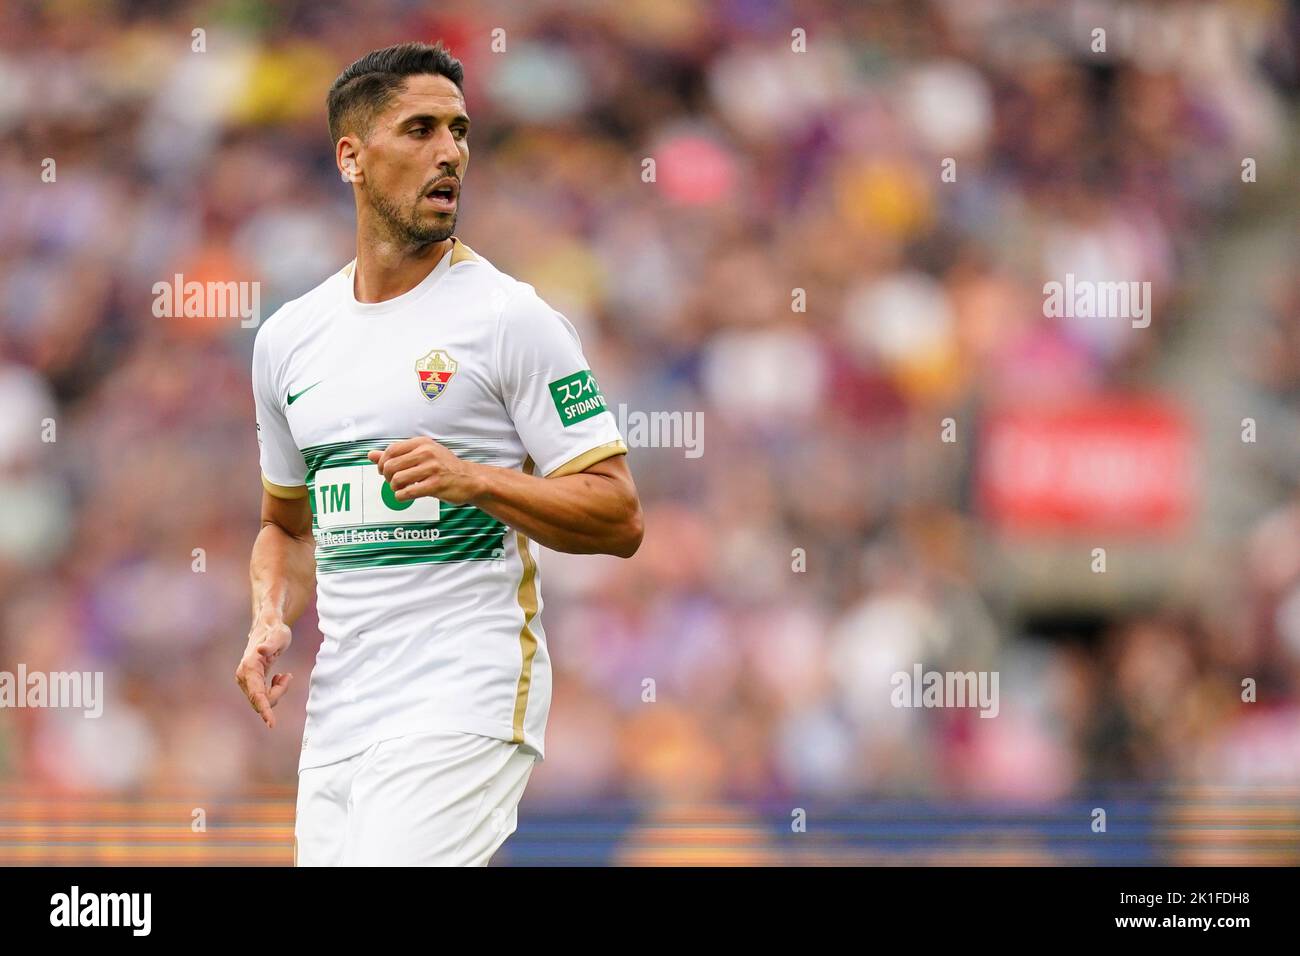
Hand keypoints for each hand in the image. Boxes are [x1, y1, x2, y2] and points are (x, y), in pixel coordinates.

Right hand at [235, 615, 293, 728]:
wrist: (268, 628)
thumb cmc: (276, 631)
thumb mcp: (279, 635)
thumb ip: (271, 644)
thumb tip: (261, 650)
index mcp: (249, 667)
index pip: (257, 694)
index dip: (265, 709)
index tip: (272, 723)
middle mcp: (243, 676)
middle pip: (261, 700)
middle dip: (278, 692)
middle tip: (287, 676)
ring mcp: (245, 681)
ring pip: (263, 700)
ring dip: (277, 690)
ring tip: (284, 675)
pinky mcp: (250, 684)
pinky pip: (264, 697)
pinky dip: (275, 690)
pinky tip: (278, 677)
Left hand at [367, 436, 484, 505]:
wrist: (470, 479)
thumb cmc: (443, 467)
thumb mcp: (422, 455)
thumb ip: (396, 455)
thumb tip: (370, 455)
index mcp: (422, 443)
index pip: (391, 450)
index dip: (382, 463)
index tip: (384, 472)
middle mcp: (427, 452)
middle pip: (391, 465)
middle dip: (387, 477)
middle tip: (393, 483)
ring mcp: (432, 468)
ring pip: (397, 479)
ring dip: (394, 488)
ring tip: (401, 489)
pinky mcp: (436, 484)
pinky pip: (408, 492)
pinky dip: (401, 497)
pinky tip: (405, 496)